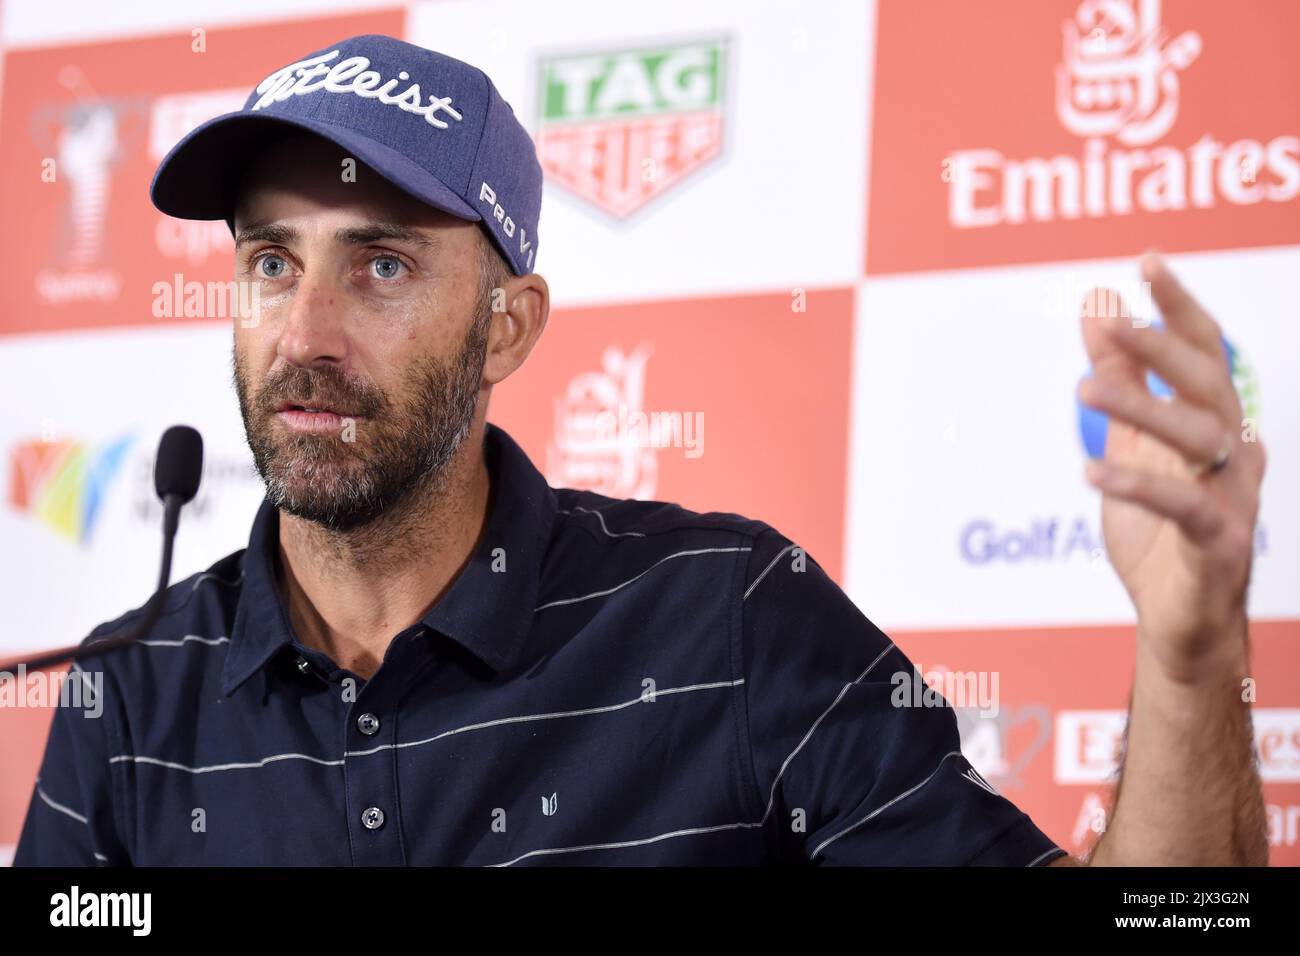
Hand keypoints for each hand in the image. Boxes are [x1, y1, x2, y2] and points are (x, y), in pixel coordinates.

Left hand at [1077, 253, 1264, 682]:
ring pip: (1197, 438)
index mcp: (1216, 423)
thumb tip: (1096, 311)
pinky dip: (1136, 484)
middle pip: (1209, 383)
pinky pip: (1181, 505)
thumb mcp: (1128, 447)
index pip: (1205, 352)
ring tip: (1085, 387)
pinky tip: (1089, 469)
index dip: (1179, 307)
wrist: (1181, 621)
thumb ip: (1119, 382)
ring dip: (1142, 408)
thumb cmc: (1158, 530)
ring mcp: (1233, 496)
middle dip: (1164, 347)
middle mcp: (1234, 451)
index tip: (1146, 261)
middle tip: (1115, 323)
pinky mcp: (1219, 543)